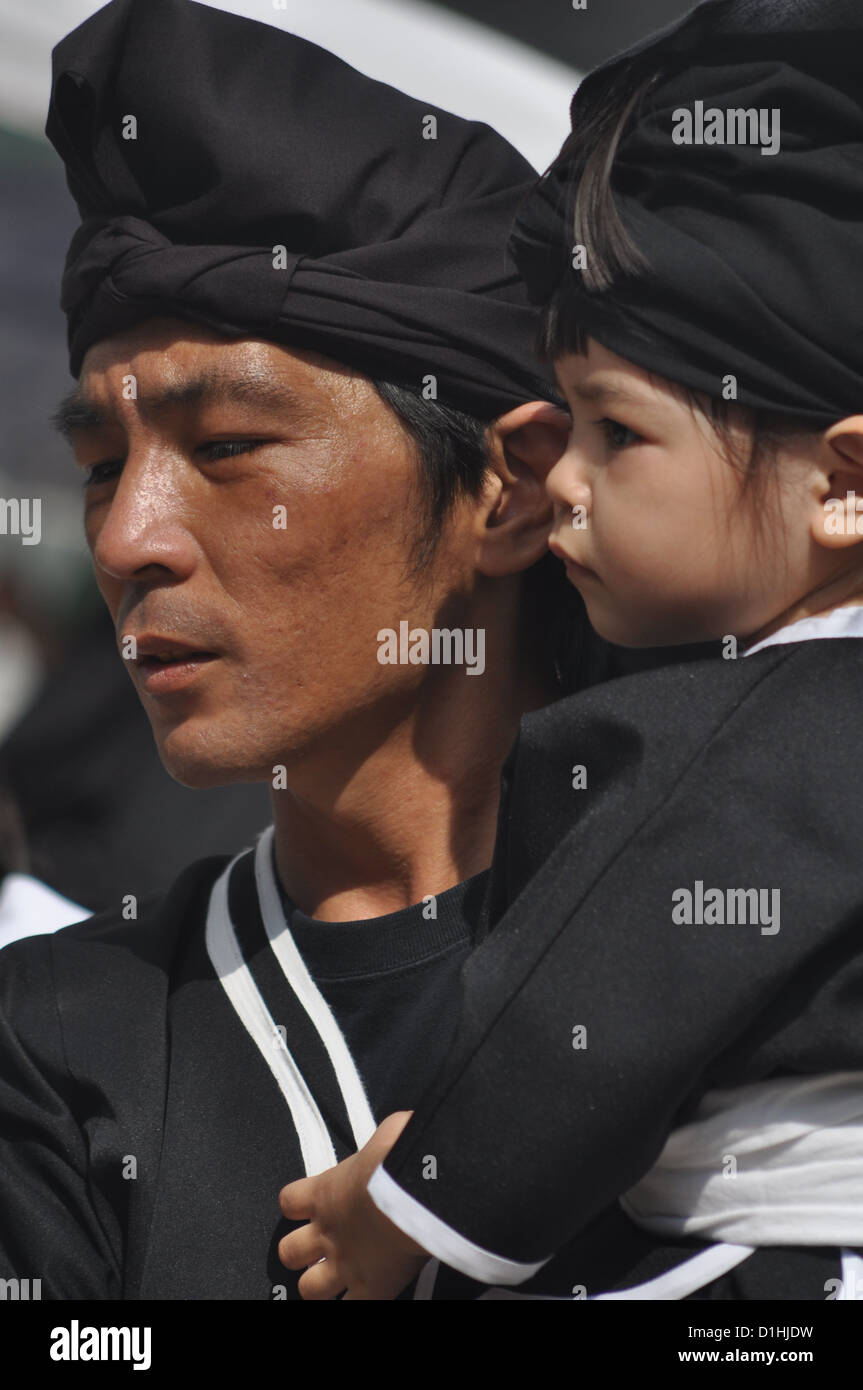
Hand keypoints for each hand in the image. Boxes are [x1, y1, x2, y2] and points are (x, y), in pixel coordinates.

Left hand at [278, 1110, 428, 1299]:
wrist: (416, 1191)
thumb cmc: (401, 1156)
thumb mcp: (388, 1135)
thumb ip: (382, 1140)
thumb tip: (400, 1129)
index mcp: (325, 1191)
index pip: (288, 1201)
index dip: (297, 1206)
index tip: (310, 1206)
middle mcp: (327, 1232)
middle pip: (288, 1253)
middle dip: (300, 1253)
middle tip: (319, 1249)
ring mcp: (345, 1265)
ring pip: (308, 1289)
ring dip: (318, 1286)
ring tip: (335, 1281)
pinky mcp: (371, 1289)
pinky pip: (351, 1309)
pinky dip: (357, 1303)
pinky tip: (366, 1297)